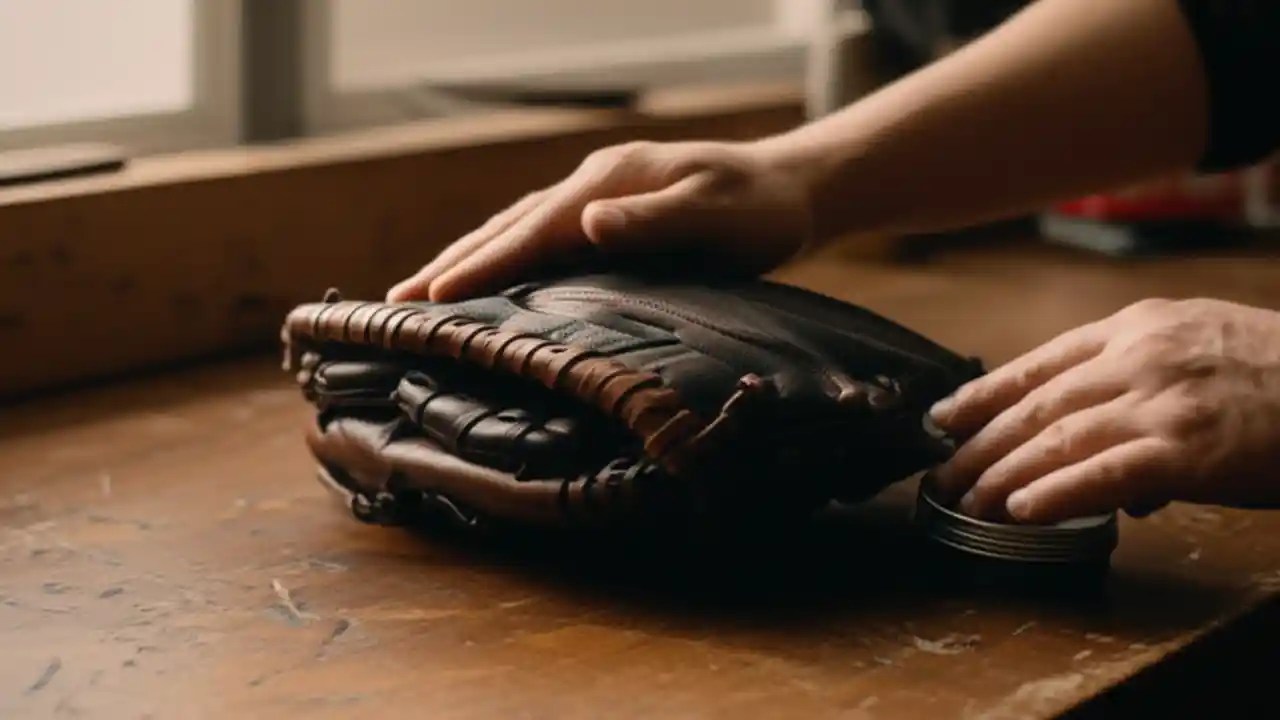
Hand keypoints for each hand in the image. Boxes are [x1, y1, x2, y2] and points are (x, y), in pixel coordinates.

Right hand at [387, 140, 813, 301]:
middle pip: (507, 226)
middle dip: (452, 264)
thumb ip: (653, 219)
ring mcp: (598, 196)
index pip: (530, 231)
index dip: (480, 265)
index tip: (431, 297)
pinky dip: (505, 256)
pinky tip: (491, 278)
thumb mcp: (714, 213)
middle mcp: (592, 185)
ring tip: (423, 292)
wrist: (791, 187)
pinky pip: (541, 236)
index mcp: (607, 183)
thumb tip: (586, 223)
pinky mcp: (608, 214)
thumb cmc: (758, 208)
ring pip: (517, 229)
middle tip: (396, 303)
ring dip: (469, 258)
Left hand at [929, 298, 1279, 523]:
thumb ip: (1145, 403)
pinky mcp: (1187, 448)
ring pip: (1055, 439)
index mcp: (1137, 327)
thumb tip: (1114, 487)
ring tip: (966, 501)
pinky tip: (1021, 511)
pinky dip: (1055, 493)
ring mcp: (1161, 399)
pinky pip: (1102, 473)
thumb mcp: (1203, 358)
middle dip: (979, 442)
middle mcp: (1138, 355)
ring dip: (1001, 475)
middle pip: (1035, 404)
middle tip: (941, 473)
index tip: (943, 416)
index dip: (983, 392)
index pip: (1039, 362)